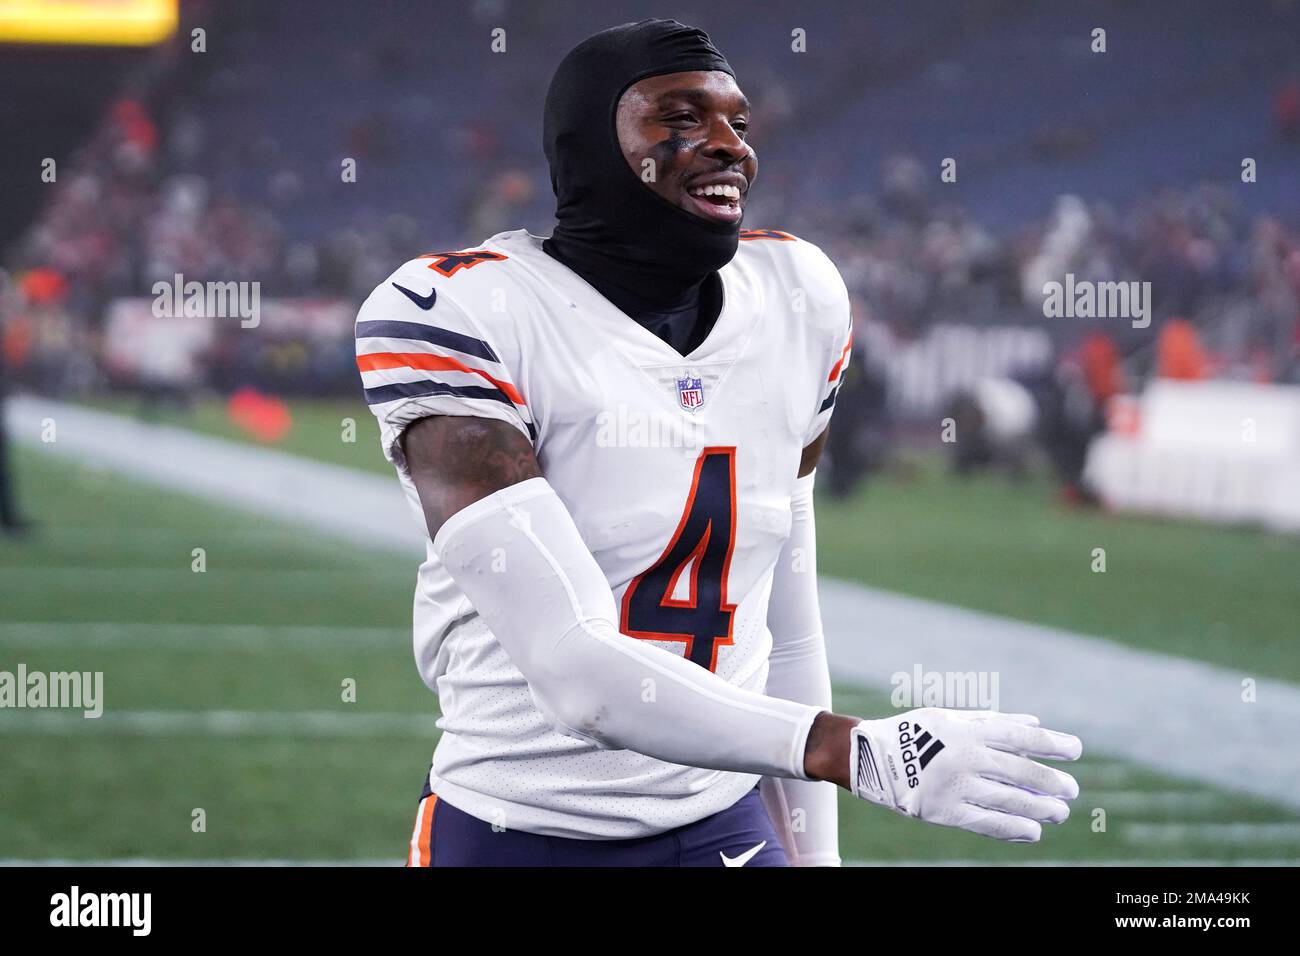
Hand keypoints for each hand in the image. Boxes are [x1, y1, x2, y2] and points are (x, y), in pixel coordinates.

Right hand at [849, 708, 1081, 842]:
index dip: (1051, 743)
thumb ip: (993, 722)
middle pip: (1021, 771)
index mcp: (967, 729)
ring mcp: (955, 786)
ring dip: (1040, 808)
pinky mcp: (945, 811)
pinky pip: (987, 823)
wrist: (869, 757)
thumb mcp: (952, 718)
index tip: (1075, 749)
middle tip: (1071, 789)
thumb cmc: (917, 734)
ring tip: (1059, 812)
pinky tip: (1032, 831)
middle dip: (1052, 781)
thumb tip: (1035, 724)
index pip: (1020, 736)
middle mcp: (964, 756)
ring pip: (1009, 800)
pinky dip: (1014, 828)